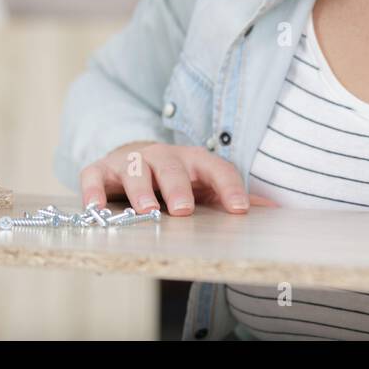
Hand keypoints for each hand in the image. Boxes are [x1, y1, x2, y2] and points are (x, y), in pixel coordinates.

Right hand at [79, 140, 278, 216]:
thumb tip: (276, 211)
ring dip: (139, 190)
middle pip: (172, 167)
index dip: (231, 188)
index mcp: (195, 160)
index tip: (240, 210)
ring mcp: (131, 161)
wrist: (135, 159)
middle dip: (178, 187)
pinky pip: (93, 176)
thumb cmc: (177, 180)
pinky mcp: (101, 170)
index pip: (218, 169)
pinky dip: (92, 191)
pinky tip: (94, 208)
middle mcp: (163, 157)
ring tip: (145, 211)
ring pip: (134, 169)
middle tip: (183, 210)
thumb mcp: (206, 185)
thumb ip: (233, 197)